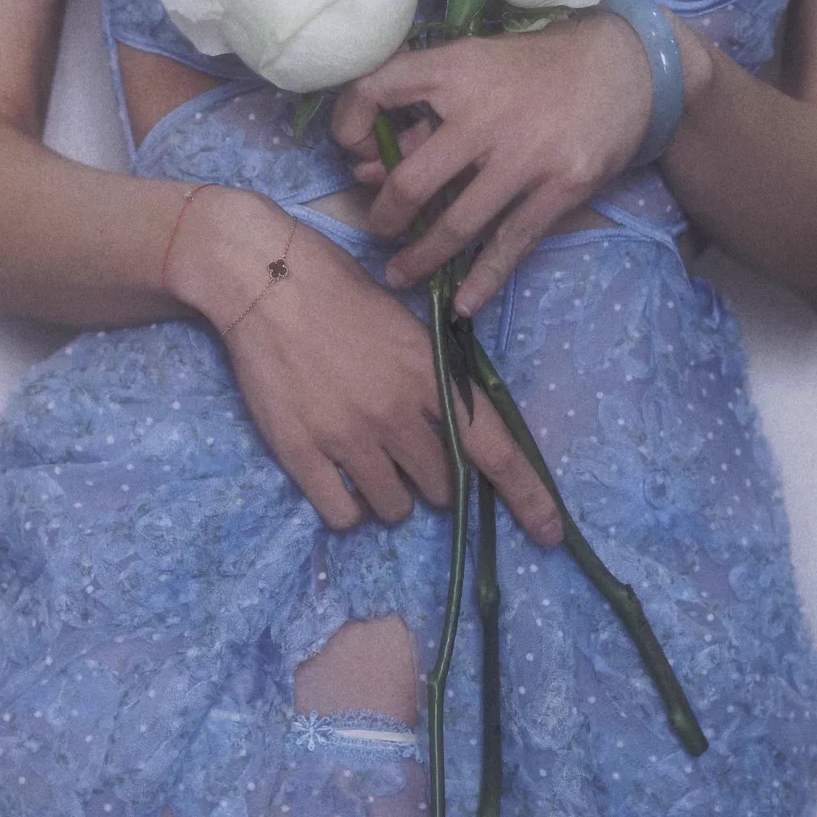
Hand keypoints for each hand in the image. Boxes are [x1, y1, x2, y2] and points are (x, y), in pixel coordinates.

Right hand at [167, 187, 563, 543]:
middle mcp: (396, 413)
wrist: (266, 282)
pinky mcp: (301, 453)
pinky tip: (340, 476)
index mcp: (431, 377)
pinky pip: (344, 515)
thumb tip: (462, 434)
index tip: (550, 534)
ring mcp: (348, 436)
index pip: (494, 449)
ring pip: (394, 508)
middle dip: (432, 476)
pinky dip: (349, 506)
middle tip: (404, 446)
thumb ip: (438, 382)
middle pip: (442, 488)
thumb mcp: (411, 330)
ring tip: (366, 456)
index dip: (528, 497)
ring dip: (389, 492)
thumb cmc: (342, 294)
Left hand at [329, 12, 653, 315]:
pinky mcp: (561, 186)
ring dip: (420, 258)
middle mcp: (485, 114)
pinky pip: (511, 242)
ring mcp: (525, 155)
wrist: (625, 66)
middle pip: (412, 180)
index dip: (349, 122)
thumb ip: (426, 112)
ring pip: (456, 223)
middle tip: (380, 230)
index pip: (377, 88)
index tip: (353, 150)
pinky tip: (462, 304)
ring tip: (400, 274)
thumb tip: (371, 168)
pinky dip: (483, 278)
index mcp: (456, 68)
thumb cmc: (537, 68)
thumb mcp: (478, 66)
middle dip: (386, 216)